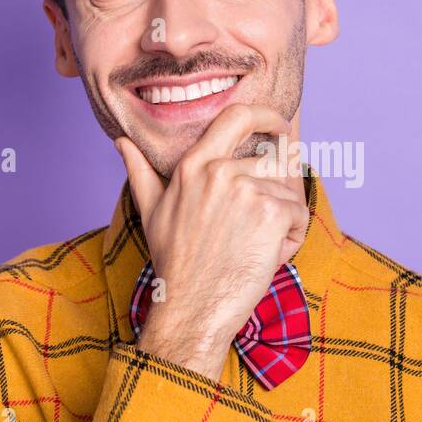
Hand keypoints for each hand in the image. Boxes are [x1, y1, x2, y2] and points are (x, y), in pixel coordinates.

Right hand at [114, 104, 308, 381]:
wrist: (192, 307)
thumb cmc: (174, 262)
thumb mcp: (151, 211)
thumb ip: (140, 171)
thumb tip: (122, 142)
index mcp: (195, 165)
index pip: (236, 117)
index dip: (265, 114)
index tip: (279, 123)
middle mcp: (221, 172)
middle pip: (274, 161)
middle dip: (278, 190)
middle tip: (259, 227)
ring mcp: (248, 191)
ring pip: (289, 191)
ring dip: (284, 217)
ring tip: (258, 244)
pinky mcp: (272, 214)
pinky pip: (299, 214)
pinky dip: (292, 237)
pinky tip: (268, 256)